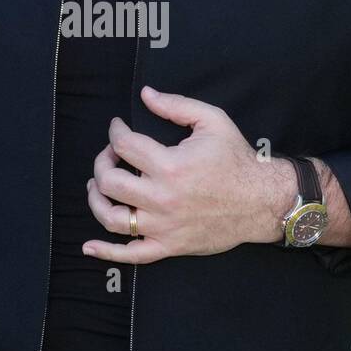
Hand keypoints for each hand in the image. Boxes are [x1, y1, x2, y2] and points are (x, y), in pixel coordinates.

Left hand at [81, 85, 292, 263]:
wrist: (262, 201)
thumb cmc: (237, 160)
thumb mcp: (213, 121)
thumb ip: (176, 106)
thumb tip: (145, 95)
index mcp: (171, 165)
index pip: (124, 145)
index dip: (114, 132)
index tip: (118, 128)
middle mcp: (163, 198)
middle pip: (109, 182)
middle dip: (101, 163)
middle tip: (109, 155)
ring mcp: (164, 226)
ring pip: (112, 218)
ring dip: (96, 200)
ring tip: (98, 187)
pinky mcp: (169, 246)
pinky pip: (131, 255)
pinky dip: (106, 252)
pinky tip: (88, 246)